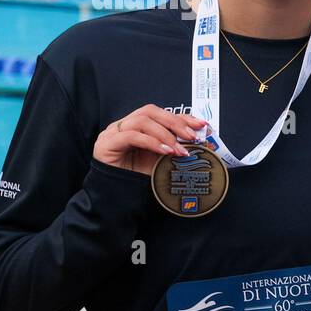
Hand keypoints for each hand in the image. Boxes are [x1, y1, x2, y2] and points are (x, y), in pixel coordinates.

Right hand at [92, 105, 206, 174]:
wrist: (119, 198)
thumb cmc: (140, 179)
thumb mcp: (163, 161)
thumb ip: (177, 148)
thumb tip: (204, 142)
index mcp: (137, 127)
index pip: (160, 114)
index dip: (182, 117)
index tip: (201, 125)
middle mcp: (123, 126)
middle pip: (150, 112)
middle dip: (175, 122)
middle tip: (192, 136)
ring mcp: (112, 133)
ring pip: (141, 121)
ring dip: (165, 135)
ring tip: (179, 150)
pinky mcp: (106, 144)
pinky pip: (130, 136)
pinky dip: (151, 142)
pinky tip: (165, 152)